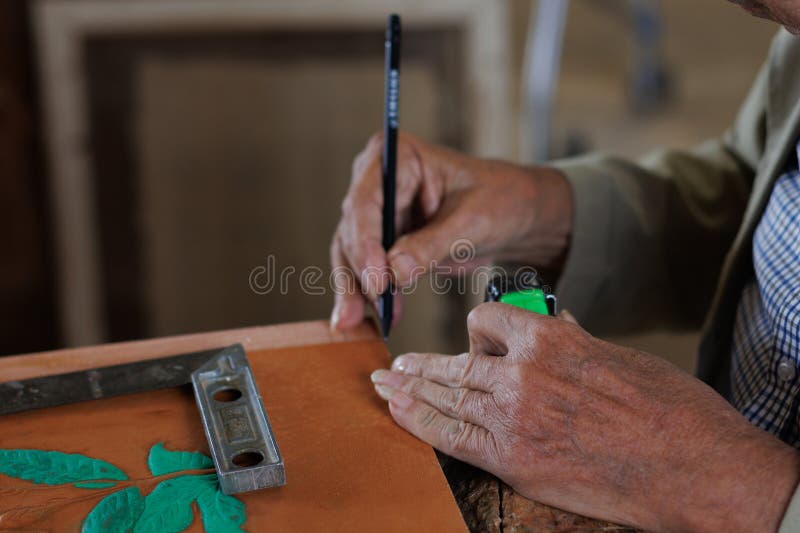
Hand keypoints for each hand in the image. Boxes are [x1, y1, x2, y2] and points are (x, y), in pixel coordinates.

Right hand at [330, 132, 571, 329]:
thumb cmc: (500, 200)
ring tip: (359, 324)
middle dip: (355, 274)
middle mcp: (377, 180)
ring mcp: (378, 211)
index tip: (376, 280)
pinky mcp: (383, 239)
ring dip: (356, 291)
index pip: (367, 202)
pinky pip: (368, 270)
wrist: (515, 216)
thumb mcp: (472, 222)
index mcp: (397, 156)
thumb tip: (393, 272)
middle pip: (352, 230)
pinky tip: (382, 319)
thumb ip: (431, 246)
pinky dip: (372, 295)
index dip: (366, 244)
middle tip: (355, 314)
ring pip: (352, 255)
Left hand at [370, 303, 799, 531]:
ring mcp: (515, 418)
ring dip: (410, 391)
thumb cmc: (669, 408)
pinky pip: (453, 438)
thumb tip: (561, 329)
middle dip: (421, 366)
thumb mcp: (619, 356)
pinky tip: (398, 413)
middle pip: (455, 363)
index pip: (485, 320)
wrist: (694, 466)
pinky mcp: (515, 461)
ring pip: (447, 397)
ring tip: (386, 386)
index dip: (474, 330)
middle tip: (396, 366)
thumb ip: (576, 343)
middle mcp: (524, 373)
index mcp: (551, 338)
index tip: (469, 342)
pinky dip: (420, 424)